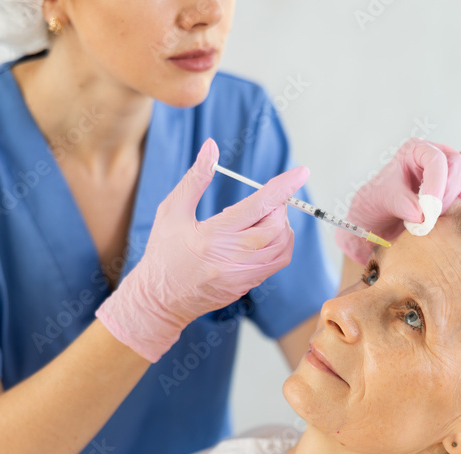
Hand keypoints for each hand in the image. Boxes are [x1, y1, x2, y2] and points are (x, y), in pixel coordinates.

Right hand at [96, 138, 308, 362]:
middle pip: (276, 225)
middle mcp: (234, 257)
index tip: (301, 173)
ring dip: (281, 225)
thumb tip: (211, 146)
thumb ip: (196, 178)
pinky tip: (264, 236)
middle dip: (277, 206)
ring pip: (282, 245)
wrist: (160, 300)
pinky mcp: (248, 285)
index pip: (259, 206)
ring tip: (263, 217)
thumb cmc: (163, 253)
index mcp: (215, 236)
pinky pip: (277, 262)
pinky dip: (280, 244)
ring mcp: (244, 275)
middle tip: (264, 199)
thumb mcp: (172, 211)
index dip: (282, 187)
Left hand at [336, 139, 460, 263]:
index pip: (436, 160)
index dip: (437, 185)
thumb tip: (422, 213)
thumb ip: (402, 203)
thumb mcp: (383, 201)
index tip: (429, 211)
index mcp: (416, 150)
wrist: (382, 219)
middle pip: (460, 164)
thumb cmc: (380, 204)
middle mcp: (439, 154)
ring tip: (450, 210)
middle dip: (450, 192)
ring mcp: (455, 169)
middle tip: (434, 215)